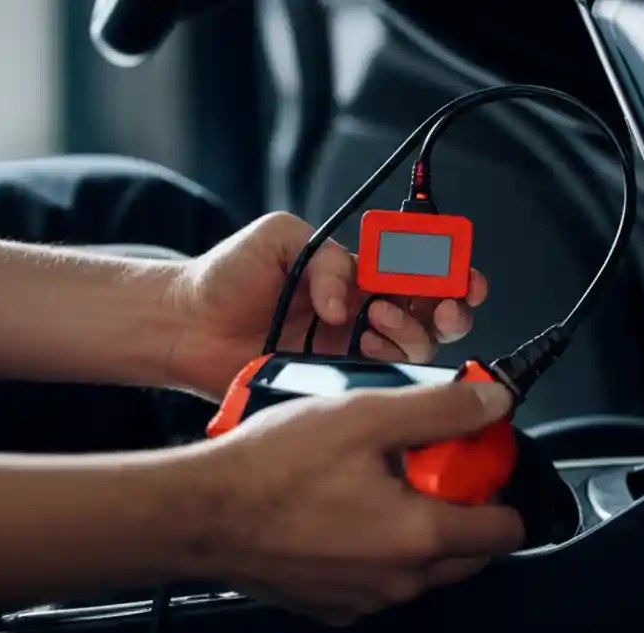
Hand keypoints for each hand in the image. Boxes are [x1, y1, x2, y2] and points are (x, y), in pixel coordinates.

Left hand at [166, 212, 488, 397]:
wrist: (187, 326)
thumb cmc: (226, 278)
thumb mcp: (279, 239)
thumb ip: (327, 258)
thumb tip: (350, 297)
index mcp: (356, 273)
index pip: (419, 267)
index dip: (449, 267)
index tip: (457, 270)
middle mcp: (362, 312)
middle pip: (433, 311)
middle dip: (452, 305)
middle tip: (444, 304)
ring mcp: (353, 350)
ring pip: (417, 348)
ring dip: (414, 331)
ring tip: (379, 321)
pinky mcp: (337, 382)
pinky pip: (381, 382)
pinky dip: (389, 367)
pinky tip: (370, 351)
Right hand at [168, 380, 523, 625]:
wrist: (200, 514)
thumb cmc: (273, 468)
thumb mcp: (365, 415)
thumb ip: (441, 409)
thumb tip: (492, 401)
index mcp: (420, 537)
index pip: (505, 529)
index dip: (498, 485)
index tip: (473, 456)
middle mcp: (399, 580)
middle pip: (469, 550)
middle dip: (461, 506)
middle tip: (423, 462)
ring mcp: (365, 599)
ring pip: (423, 565)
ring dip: (418, 525)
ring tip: (376, 477)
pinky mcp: (333, 604)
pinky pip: (379, 577)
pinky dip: (377, 547)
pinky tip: (344, 507)